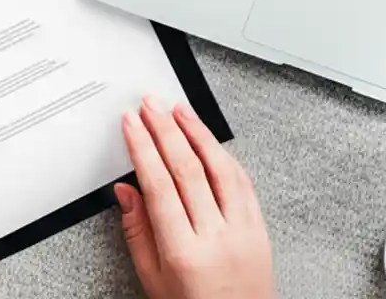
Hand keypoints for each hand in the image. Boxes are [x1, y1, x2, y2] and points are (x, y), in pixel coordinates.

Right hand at [116, 96, 273, 298]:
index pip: (160, 186)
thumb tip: (125, 189)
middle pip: (188, 169)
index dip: (143, 147)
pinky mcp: (260, 227)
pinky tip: (209, 140)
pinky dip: (224, 155)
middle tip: (150, 104)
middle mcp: (217, 238)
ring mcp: (243, 230)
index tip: (131, 123)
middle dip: (166, 129)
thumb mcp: (153, 280)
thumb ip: (138, 231)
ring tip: (179, 110)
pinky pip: (242, 182)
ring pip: (220, 167)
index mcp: (185, 254)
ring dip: (198, 132)